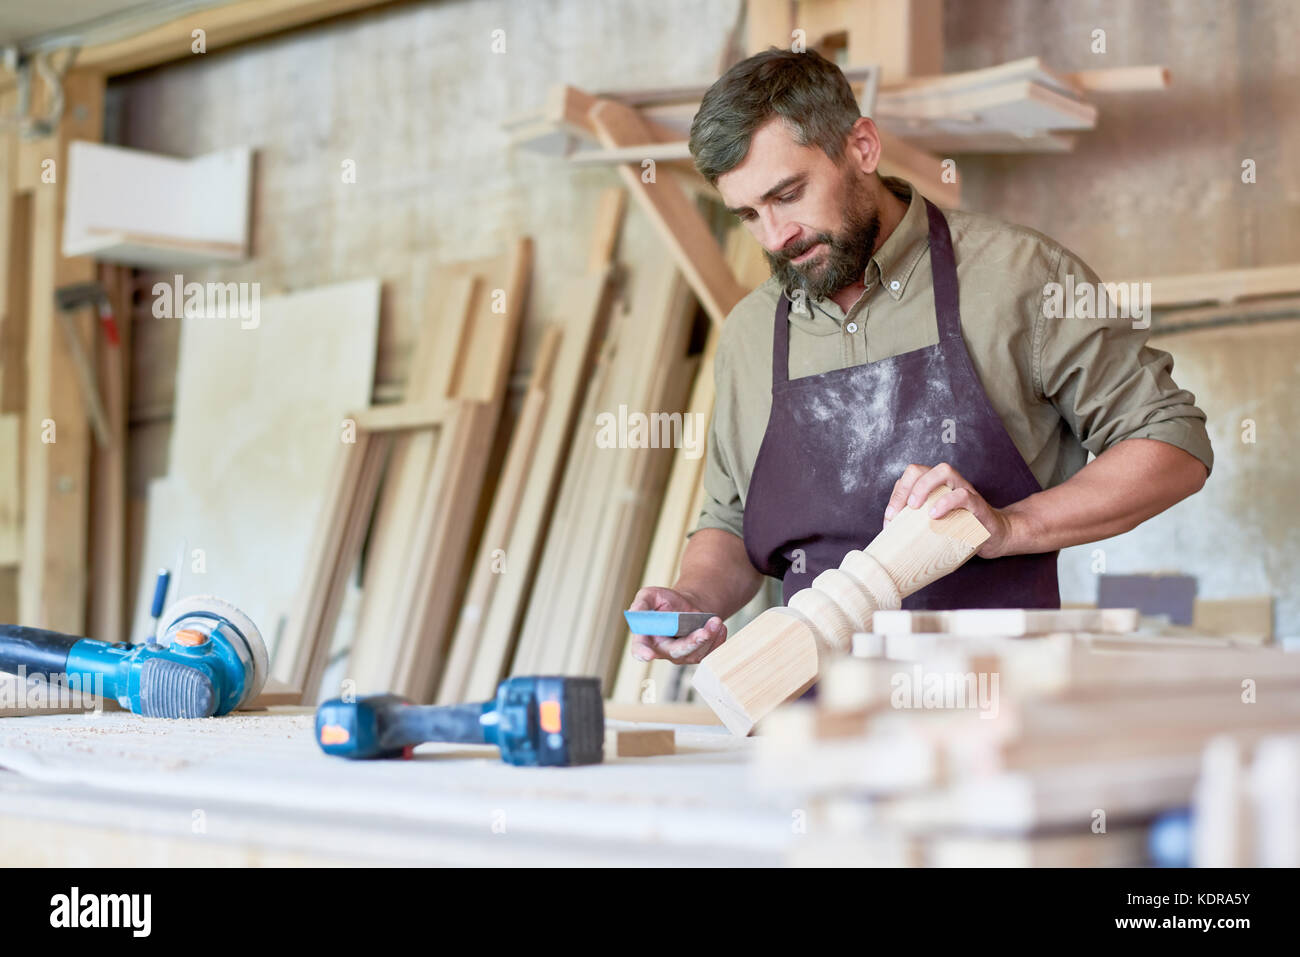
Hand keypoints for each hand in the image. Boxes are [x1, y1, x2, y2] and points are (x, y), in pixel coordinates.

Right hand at [627, 586, 725, 664]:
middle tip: (704, 631)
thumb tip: (634, 613)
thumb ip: (641, 604)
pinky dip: (717, 640)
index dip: (643, 652)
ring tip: (716, 620)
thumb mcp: (650, 596)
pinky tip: (719, 627)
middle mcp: (663, 651)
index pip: (640, 649)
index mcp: (646, 638)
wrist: (687, 605)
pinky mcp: (697, 655)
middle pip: (676, 652)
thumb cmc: (666, 601)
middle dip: (691, 642)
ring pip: (696, 653)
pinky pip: (709, 653)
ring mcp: (681, 655)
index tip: (648, 654)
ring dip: (709, 637)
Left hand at [883, 463, 1015, 558]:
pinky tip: (935, 516)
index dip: (897, 494)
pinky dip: (947, 502)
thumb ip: (914, 524)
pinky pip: (964, 495)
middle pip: (922, 469)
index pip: (910, 478)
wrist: (993, 537)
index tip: (890, 519)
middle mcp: (948, 483)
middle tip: (903, 510)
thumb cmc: (959, 530)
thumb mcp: (933, 525)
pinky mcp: (978, 504)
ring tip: (915, 508)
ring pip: (944, 471)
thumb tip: (887, 536)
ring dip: (924, 487)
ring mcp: (964, 490)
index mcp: (934, 486)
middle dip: (907, 487)